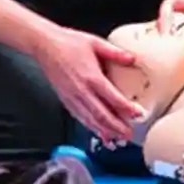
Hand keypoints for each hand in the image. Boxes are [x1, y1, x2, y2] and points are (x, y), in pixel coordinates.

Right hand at [34, 26, 141, 144]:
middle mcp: (82, 90)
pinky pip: (80, 118)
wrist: (45, 46)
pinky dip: (90, 128)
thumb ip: (115, 52)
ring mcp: (73, 97)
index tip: (138, 115)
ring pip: (90, 120)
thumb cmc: (68, 43)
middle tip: (129, 134)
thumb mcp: (95, 42)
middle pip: (102, 115)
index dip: (126, 108)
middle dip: (116, 127)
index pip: (112, 97)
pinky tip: (99, 133)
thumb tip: (132, 59)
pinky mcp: (66, 100)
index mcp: (91, 76)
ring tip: (117, 140)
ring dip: (104, 131)